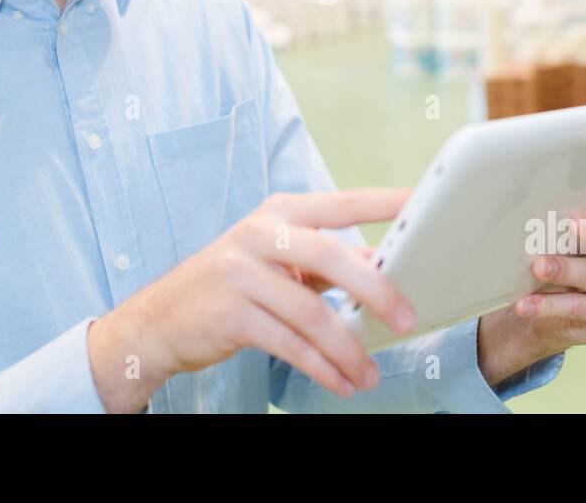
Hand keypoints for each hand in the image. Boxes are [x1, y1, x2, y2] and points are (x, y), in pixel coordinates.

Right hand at [87, 188, 416, 411]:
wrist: (159, 319)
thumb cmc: (232, 285)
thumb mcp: (279, 261)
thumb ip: (328, 262)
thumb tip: (389, 270)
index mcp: (280, 212)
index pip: (344, 203)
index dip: (386, 203)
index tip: (426, 206)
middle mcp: (260, 234)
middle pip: (331, 256)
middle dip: (376, 289)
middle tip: (408, 318)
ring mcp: (241, 273)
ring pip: (312, 313)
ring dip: (348, 349)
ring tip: (369, 373)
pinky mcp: (231, 314)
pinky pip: (290, 345)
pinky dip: (321, 367)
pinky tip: (341, 382)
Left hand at [477, 143, 585, 385]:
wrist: (559, 312)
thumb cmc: (572, 255)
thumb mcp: (579, 230)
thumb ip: (583, 208)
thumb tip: (555, 183)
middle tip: (572, 221)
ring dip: (566, 269)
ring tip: (538, 266)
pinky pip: (584, 307)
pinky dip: (551, 306)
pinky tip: (527, 304)